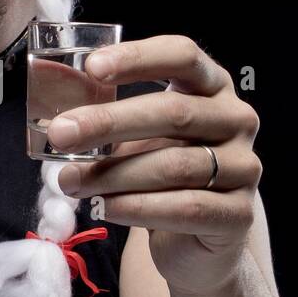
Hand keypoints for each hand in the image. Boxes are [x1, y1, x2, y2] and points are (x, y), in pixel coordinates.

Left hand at [49, 35, 262, 296]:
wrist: (197, 240)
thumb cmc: (161, 173)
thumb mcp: (138, 137)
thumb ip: (107, 118)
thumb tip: (53, 107)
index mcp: (212, 86)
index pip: (183, 56)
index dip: (138, 58)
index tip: (91, 67)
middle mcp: (236, 119)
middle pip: (174, 112)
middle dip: (109, 122)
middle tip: (61, 133)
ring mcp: (244, 166)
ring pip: (174, 166)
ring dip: (113, 174)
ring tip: (70, 181)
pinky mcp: (239, 213)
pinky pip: (187, 207)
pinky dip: (140, 208)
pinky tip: (107, 208)